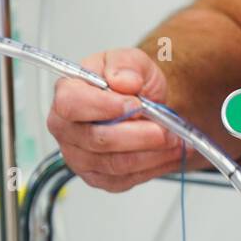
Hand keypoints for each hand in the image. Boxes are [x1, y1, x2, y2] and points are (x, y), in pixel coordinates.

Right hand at [46, 48, 183, 190]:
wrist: (144, 106)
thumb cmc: (131, 85)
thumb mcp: (132, 61)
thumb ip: (126, 65)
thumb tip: (124, 80)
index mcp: (67, 94)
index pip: (72, 104)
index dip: (103, 107)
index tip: (135, 104)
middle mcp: (66, 129)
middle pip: (97, 140)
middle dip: (138, 136)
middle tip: (165, 129)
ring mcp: (79, 157)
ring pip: (115, 164)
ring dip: (151, 154)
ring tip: (175, 141)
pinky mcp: (98, 177)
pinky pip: (125, 179)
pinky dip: (153, 167)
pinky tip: (169, 154)